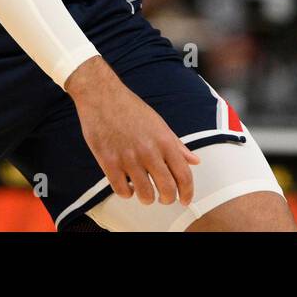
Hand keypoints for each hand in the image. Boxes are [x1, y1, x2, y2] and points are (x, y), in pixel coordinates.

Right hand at [65, 57, 199, 203]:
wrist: (102, 96)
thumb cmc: (131, 108)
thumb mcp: (159, 124)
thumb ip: (177, 145)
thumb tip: (195, 161)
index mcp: (164, 141)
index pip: (184, 175)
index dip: (187, 193)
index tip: (185, 200)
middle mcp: (149, 151)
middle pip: (167, 189)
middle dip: (167, 199)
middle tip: (163, 198)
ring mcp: (128, 158)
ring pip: (145, 195)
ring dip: (147, 198)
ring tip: (145, 193)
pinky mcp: (109, 162)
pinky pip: (122, 190)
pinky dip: (127, 193)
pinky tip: (128, 186)